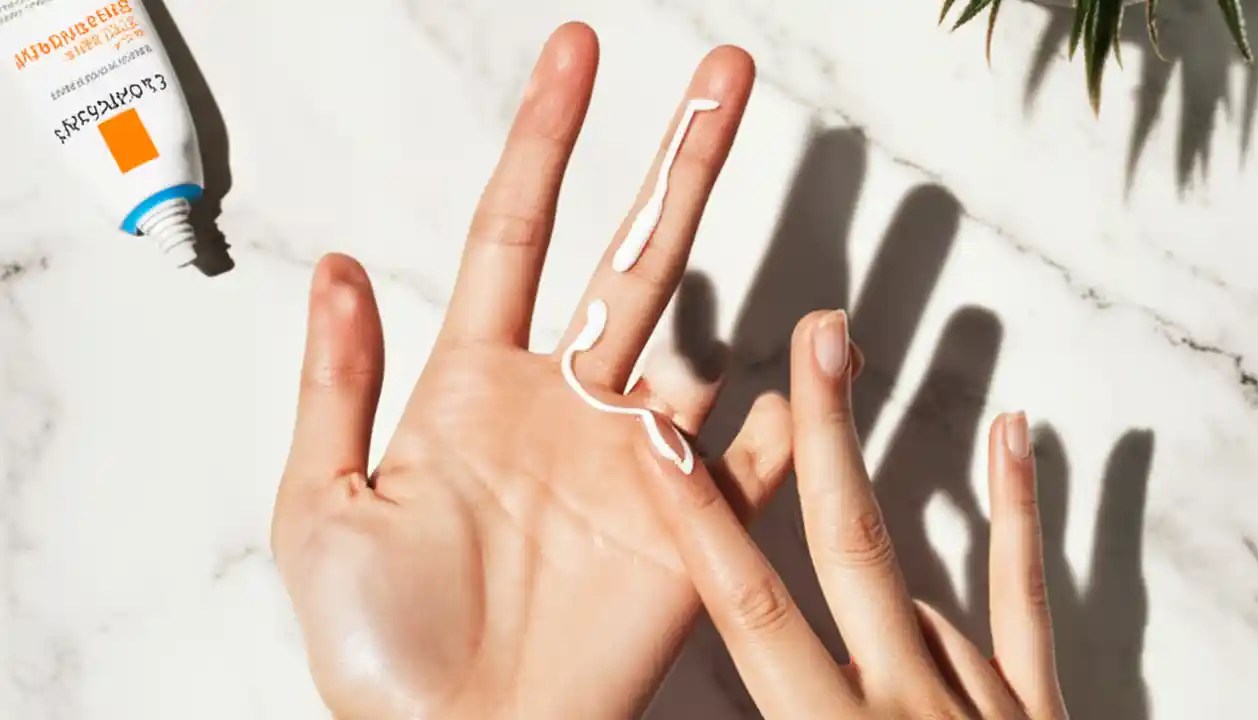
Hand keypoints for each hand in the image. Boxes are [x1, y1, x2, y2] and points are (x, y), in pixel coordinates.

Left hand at [271, 23, 792, 718]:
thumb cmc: (377, 648)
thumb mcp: (319, 508)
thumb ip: (336, 385)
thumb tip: (340, 265)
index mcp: (473, 387)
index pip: (516, 233)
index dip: (546, 140)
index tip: (577, 54)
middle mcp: (565, 405)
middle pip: (633, 254)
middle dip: (680, 158)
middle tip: (724, 72)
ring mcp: (634, 461)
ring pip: (705, 331)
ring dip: (753, 263)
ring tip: (810, 178)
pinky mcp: (688, 528)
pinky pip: (756, 459)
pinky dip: (796, 414)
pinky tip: (826, 355)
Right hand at [639, 310, 1069, 718]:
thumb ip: (773, 717)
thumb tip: (741, 665)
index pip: (752, 609)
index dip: (702, 521)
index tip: (663, 445)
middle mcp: (904, 703)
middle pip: (849, 543)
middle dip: (823, 432)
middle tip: (814, 337)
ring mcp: (980, 705)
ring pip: (916, 580)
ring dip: (869, 473)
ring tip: (836, 364)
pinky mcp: (1039, 711)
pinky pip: (1023, 601)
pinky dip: (1017, 514)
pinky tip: (1012, 433)